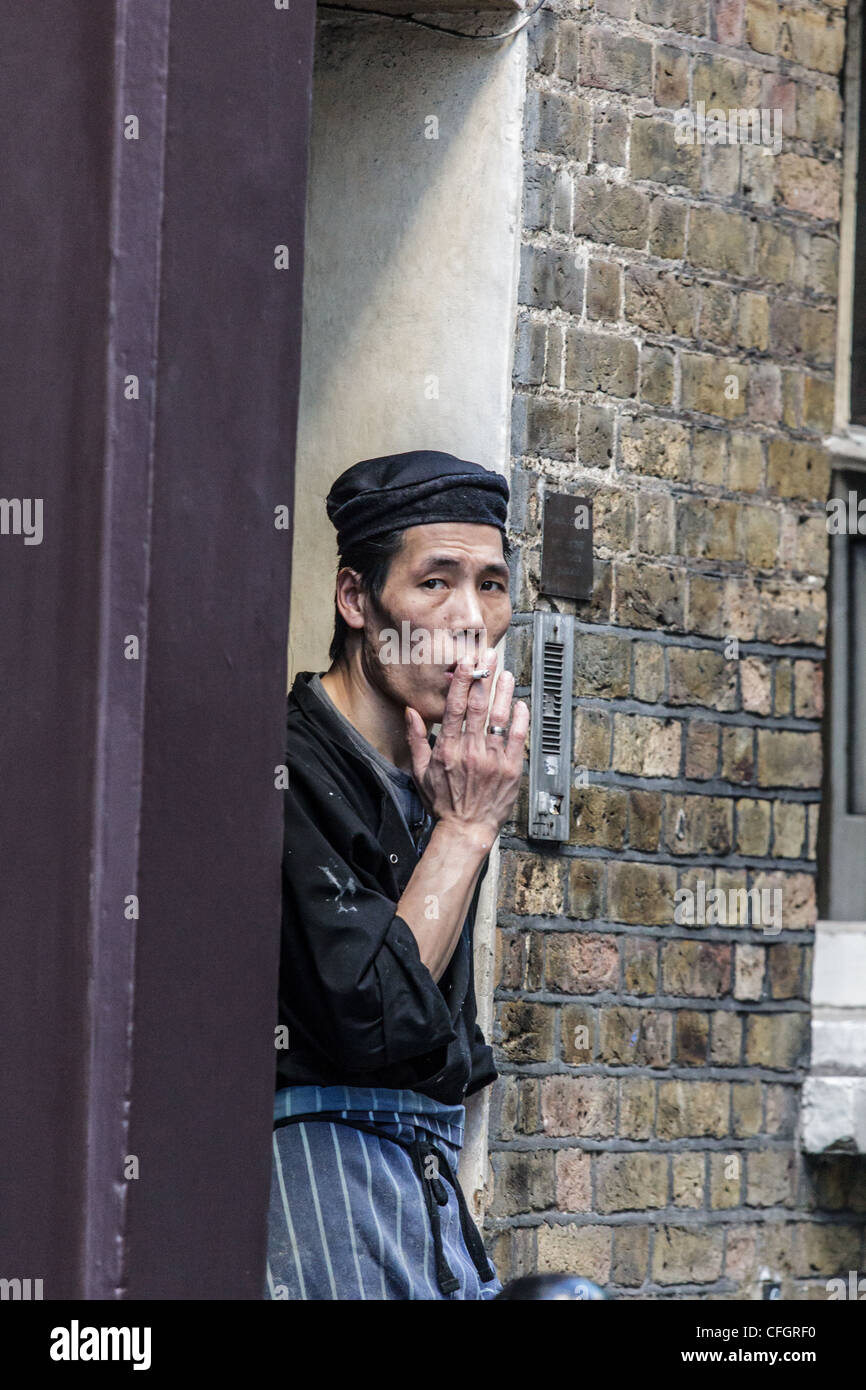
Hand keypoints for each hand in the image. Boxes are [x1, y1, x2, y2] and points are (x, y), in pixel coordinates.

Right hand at [404, 648, 528, 842]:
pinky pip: (517, 738)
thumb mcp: (421, 771)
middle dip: (484, 677)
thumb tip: (411, 712)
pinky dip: (520, 718)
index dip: (461, 681)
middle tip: (488, 656)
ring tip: (505, 673)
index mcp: (448, 749)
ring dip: (503, 692)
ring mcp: (492, 759)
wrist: (466, 829)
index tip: (466, 663)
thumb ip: (417, 739)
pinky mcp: (510, 769)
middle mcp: (470, 751)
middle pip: (478, 706)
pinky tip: (520, 703)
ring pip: (499, 717)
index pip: (455, 707)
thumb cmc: (443, 802)